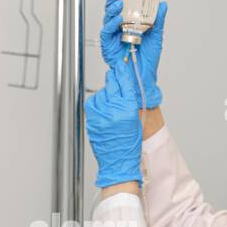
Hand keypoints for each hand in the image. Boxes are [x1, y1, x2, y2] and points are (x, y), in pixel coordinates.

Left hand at [83, 56, 142, 187]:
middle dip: (114, 80)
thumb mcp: (135, 118)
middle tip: (115, 76)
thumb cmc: (129, 143)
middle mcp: (113, 109)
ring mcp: (100, 113)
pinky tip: (103, 108)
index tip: (121, 64)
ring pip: (101, 92)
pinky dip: (98, 102)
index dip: (122, 71)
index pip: (124, 81)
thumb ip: (129, 99)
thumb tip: (123, 83)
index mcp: (128, 108)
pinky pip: (93, 102)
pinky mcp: (91, 118)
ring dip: (106, 93)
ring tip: (111, 103)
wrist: (117, 161)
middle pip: (111, 84)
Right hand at [101, 0, 165, 108]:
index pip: (122, 4)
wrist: (143, 77)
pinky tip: (117, 19)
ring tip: (120, 2)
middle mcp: (119, 28)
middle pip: (112, 8)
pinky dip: (111, 24)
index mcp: (129, 23)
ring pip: (108, 17)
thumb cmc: (148, 60)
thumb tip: (163, 4)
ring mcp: (112, 36)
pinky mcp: (107, 46)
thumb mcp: (156, 36)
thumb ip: (158, 20)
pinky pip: (106, 32)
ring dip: (113, 8)